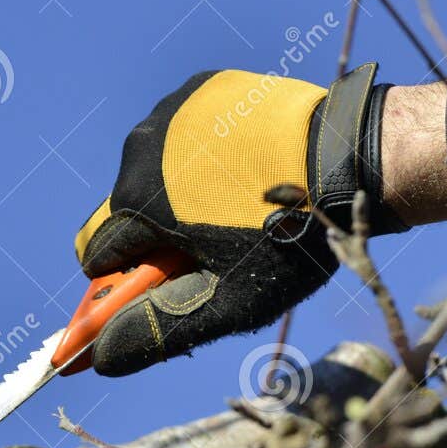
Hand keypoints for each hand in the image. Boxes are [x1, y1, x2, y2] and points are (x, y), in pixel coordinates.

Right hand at [74, 64, 395, 375]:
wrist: (350, 156)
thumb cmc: (289, 237)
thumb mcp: (226, 302)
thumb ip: (158, 331)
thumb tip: (102, 357)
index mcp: (135, 202)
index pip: (96, 259)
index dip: (125, 285)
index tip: (165, 290)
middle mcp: (138, 148)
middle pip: (124, 214)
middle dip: (156, 240)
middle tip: (215, 252)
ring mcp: (170, 112)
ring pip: (152, 173)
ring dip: (179, 197)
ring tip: (238, 207)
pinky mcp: (201, 89)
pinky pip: (182, 136)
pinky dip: (202, 158)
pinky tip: (246, 170)